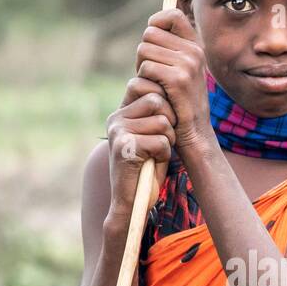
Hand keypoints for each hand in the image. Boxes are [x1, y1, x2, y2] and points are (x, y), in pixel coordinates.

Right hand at [104, 81, 176, 228]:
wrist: (132, 202)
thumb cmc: (147, 168)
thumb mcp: (152, 133)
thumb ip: (156, 110)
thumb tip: (170, 83)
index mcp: (121, 111)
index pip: (144, 82)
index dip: (163, 99)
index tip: (164, 122)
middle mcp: (116, 118)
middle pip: (157, 99)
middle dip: (169, 120)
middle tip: (162, 140)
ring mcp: (117, 132)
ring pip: (162, 121)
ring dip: (168, 139)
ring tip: (156, 153)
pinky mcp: (124, 148)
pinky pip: (160, 140)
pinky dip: (163, 154)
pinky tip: (152, 163)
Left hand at [134, 8, 210, 151]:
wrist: (195, 134)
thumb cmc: (181, 103)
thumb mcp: (182, 71)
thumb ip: (171, 48)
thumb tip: (152, 24)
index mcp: (196, 46)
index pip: (172, 15)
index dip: (156, 22)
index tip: (153, 40)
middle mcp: (194, 51)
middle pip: (150, 34)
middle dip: (144, 52)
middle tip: (151, 73)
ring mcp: (188, 64)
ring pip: (144, 50)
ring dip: (142, 68)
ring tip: (155, 85)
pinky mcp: (178, 79)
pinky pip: (146, 68)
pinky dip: (144, 81)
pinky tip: (156, 93)